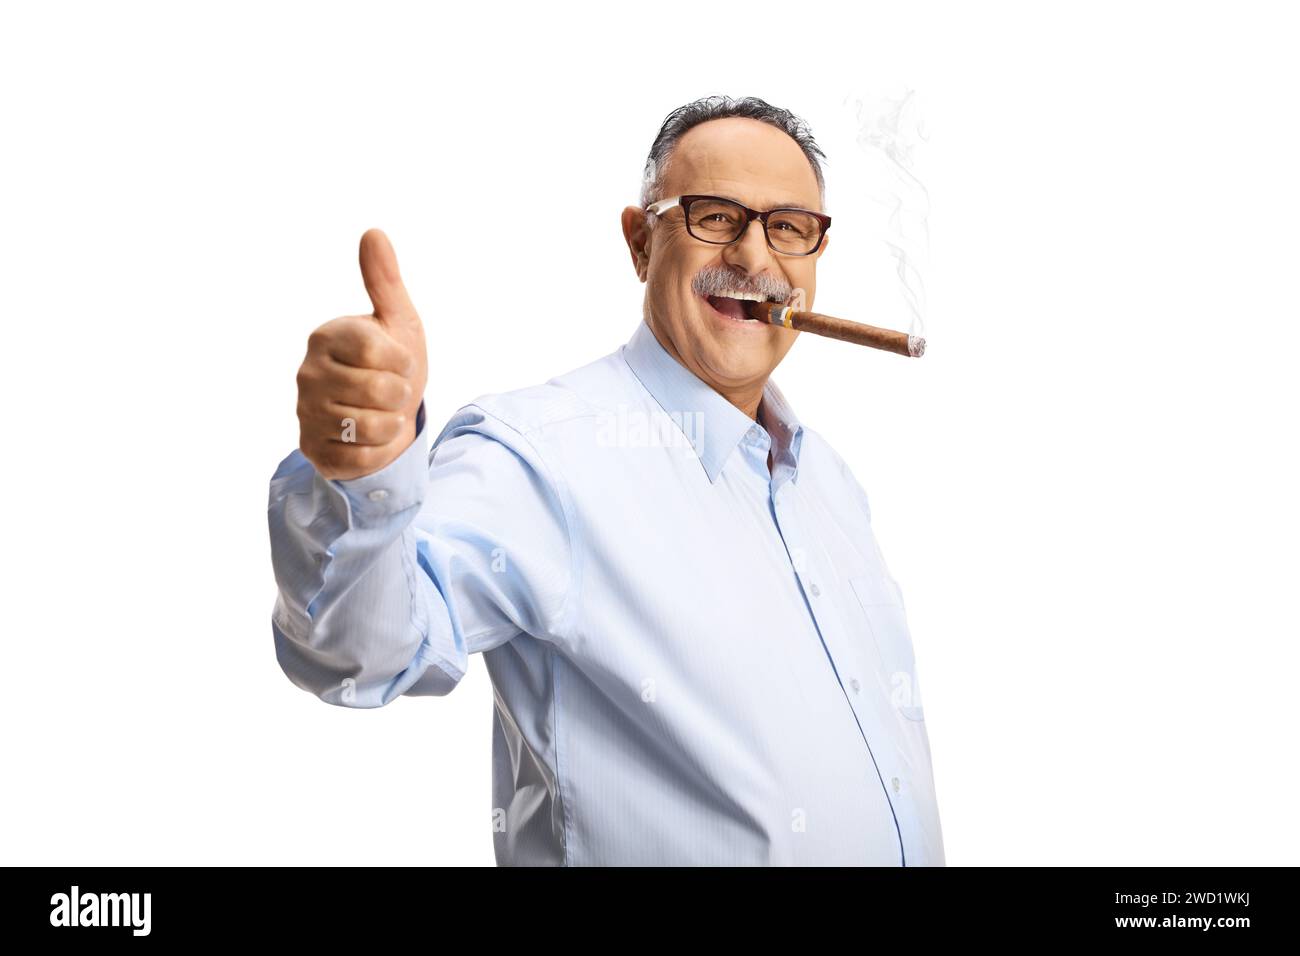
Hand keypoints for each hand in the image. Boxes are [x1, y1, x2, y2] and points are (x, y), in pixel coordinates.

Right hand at [296, 229, 428, 479]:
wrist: (384, 416)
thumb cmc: (392, 364)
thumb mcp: (397, 322)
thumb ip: (384, 281)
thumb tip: (373, 232)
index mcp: (326, 336)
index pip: (375, 350)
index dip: (402, 361)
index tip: (401, 361)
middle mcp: (307, 372)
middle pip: (379, 390)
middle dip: (401, 394)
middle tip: (392, 390)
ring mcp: (306, 413)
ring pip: (372, 425)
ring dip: (392, 422)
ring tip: (383, 412)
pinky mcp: (313, 449)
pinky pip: (362, 457)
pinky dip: (380, 450)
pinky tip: (371, 437)